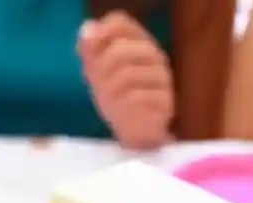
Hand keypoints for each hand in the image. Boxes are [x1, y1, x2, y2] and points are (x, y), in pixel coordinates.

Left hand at [78, 11, 173, 149]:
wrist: (135, 131)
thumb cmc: (116, 96)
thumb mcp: (97, 71)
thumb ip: (90, 50)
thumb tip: (86, 30)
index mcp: (139, 42)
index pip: (119, 22)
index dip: (99, 34)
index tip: (87, 53)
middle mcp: (155, 55)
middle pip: (120, 49)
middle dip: (101, 68)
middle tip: (98, 85)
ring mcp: (163, 78)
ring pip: (127, 74)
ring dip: (110, 89)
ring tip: (109, 100)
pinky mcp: (165, 102)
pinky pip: (137, 97)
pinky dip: (122, 104)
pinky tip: (121, 110)